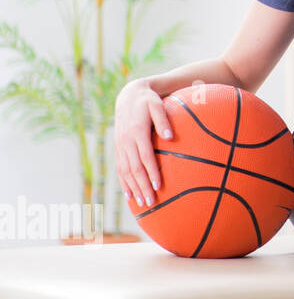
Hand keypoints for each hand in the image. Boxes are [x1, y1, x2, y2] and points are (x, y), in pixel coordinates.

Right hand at [114, 79, 173, 208]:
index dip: (151, 172)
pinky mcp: (118, 148)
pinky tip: (128, 194)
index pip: (145, 156)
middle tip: (151, 202)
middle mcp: (126, 141)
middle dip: (142, 186)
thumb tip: (171, 137)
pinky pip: (119, 168)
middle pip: (134, 168)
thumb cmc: (148, 100)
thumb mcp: (157, 105)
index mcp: (137, 132)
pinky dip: (123, 182)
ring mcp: (120, 146)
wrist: (129, 95)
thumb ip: (163, 120)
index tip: (158, 186)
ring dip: (133, 188)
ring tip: (141, 203)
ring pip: (125, 171)